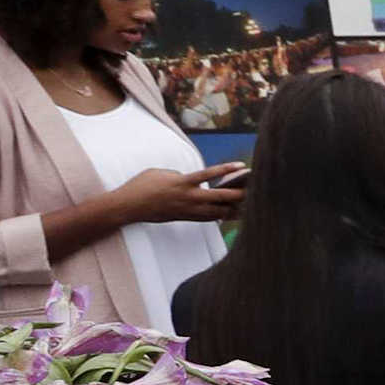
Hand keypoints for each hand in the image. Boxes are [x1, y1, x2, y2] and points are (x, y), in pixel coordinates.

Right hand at [110, 165, 245, 225]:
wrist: (128, 206)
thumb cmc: (142, 185)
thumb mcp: (162, 173)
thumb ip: (182, 175)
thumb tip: (196, 182)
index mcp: (182, 182)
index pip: (209, 174)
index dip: (227, 169)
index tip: (243, 166)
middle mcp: (188, 197)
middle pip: (220, 197)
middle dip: (239, 194)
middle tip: (256, 191)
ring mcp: (187, 210)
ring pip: (217, 212)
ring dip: (234, 208)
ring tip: (251, 206)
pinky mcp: (184, 217)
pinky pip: (207, 218)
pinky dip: (220, 215)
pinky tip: (231, 214)